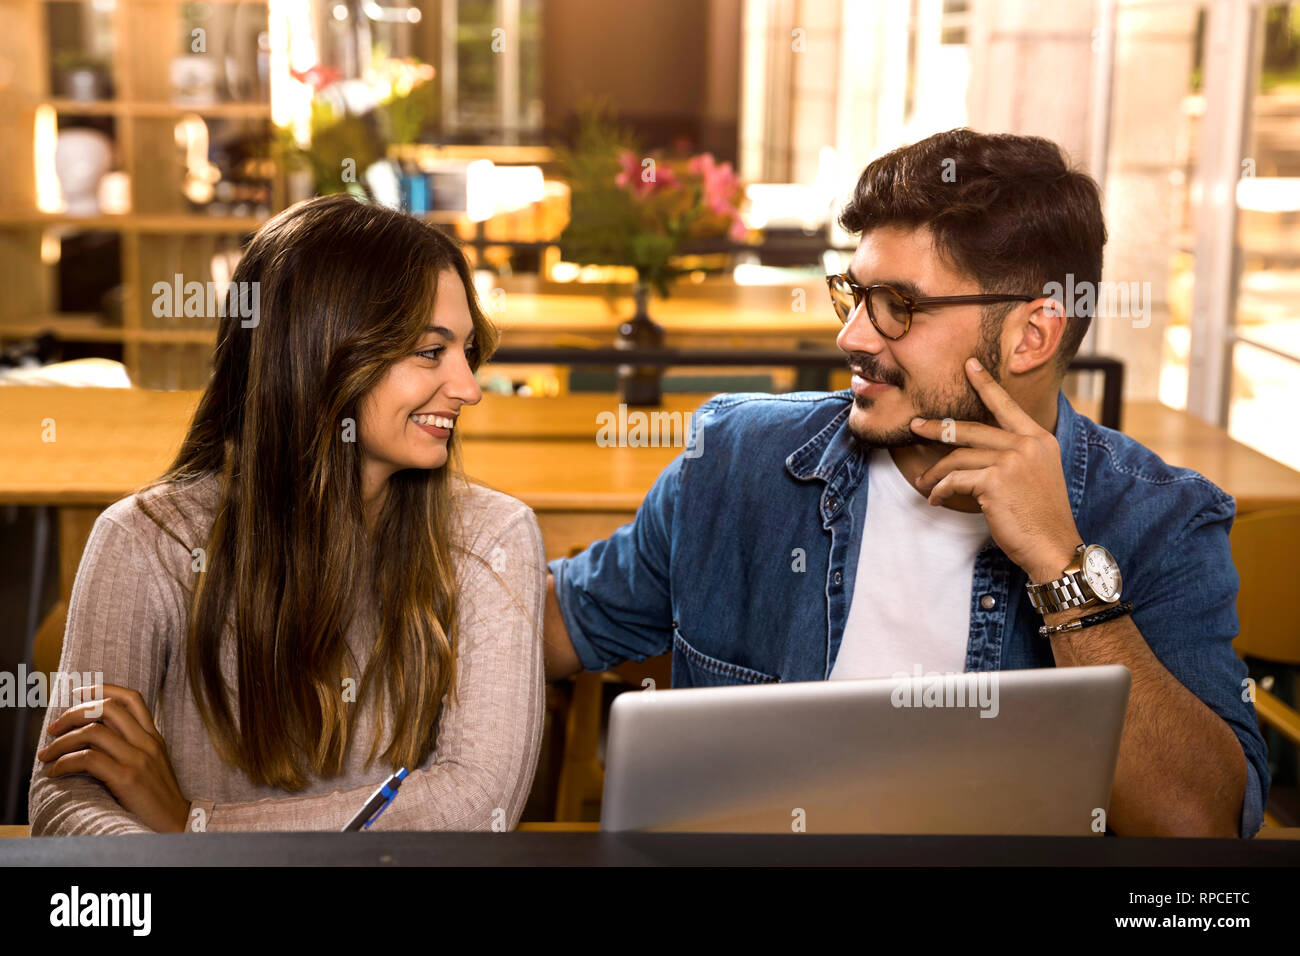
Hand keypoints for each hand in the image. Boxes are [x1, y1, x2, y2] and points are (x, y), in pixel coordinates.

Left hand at [38, 683, 190, 832]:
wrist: (176, 822)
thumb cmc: (158, 796)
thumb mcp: (152, 763)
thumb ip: (132, 745)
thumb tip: (95, 734)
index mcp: (153, 736)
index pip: (130, 699)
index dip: (102, 689)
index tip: (78, 693)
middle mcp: (147, 742)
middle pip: (107, 709)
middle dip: (73, 714)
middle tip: (52, 729)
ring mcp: (138, 759)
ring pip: (92, 732)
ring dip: (61, 742)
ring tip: (47, 755)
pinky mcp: (126, 778)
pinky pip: (88, 759)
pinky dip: (65, 762)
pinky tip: (56, 772)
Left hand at [909, 357, 1082, 582]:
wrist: (1054, 547)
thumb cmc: (1040, 516)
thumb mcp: (1036, 475)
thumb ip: (1014, 455)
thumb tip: (975, 449)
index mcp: (1039, 438)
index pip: (1006, 406)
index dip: (985, 384)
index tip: (969, 365)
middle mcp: (1027, 444)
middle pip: (972, 428)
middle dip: (939, 428)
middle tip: (915, 426)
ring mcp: (1011, 461)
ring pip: (959, 457)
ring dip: (936, 472)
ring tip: (924, 482)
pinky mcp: (994, 481)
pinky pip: (956, 480)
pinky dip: (941, 490)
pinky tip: (936, 500)